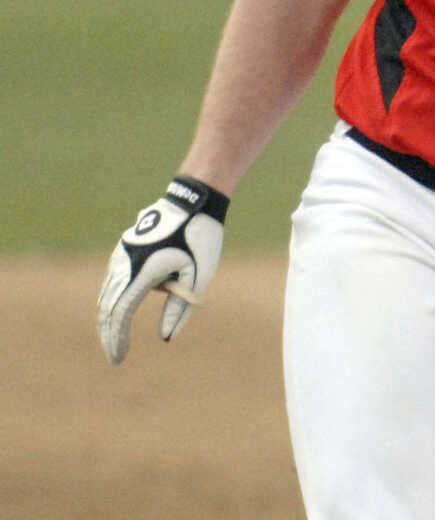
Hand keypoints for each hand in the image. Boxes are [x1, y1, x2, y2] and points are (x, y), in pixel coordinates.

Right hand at [97, 176, 228, 363]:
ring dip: (109, 316)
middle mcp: (125, 263)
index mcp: (142, 272)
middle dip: (110, 332)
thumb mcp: (197, 276)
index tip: (118, 359)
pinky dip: (112, 298)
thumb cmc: (200, 238)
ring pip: (108, 292)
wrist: (194, 200)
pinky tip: (115, 310)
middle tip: (114, 355)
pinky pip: (113, 279)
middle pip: (109, 306)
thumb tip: (165, 337)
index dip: (117, 338)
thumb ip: (180, 308)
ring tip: (113, 338)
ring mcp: (122, 253)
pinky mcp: (125, 247)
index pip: (122, 314)